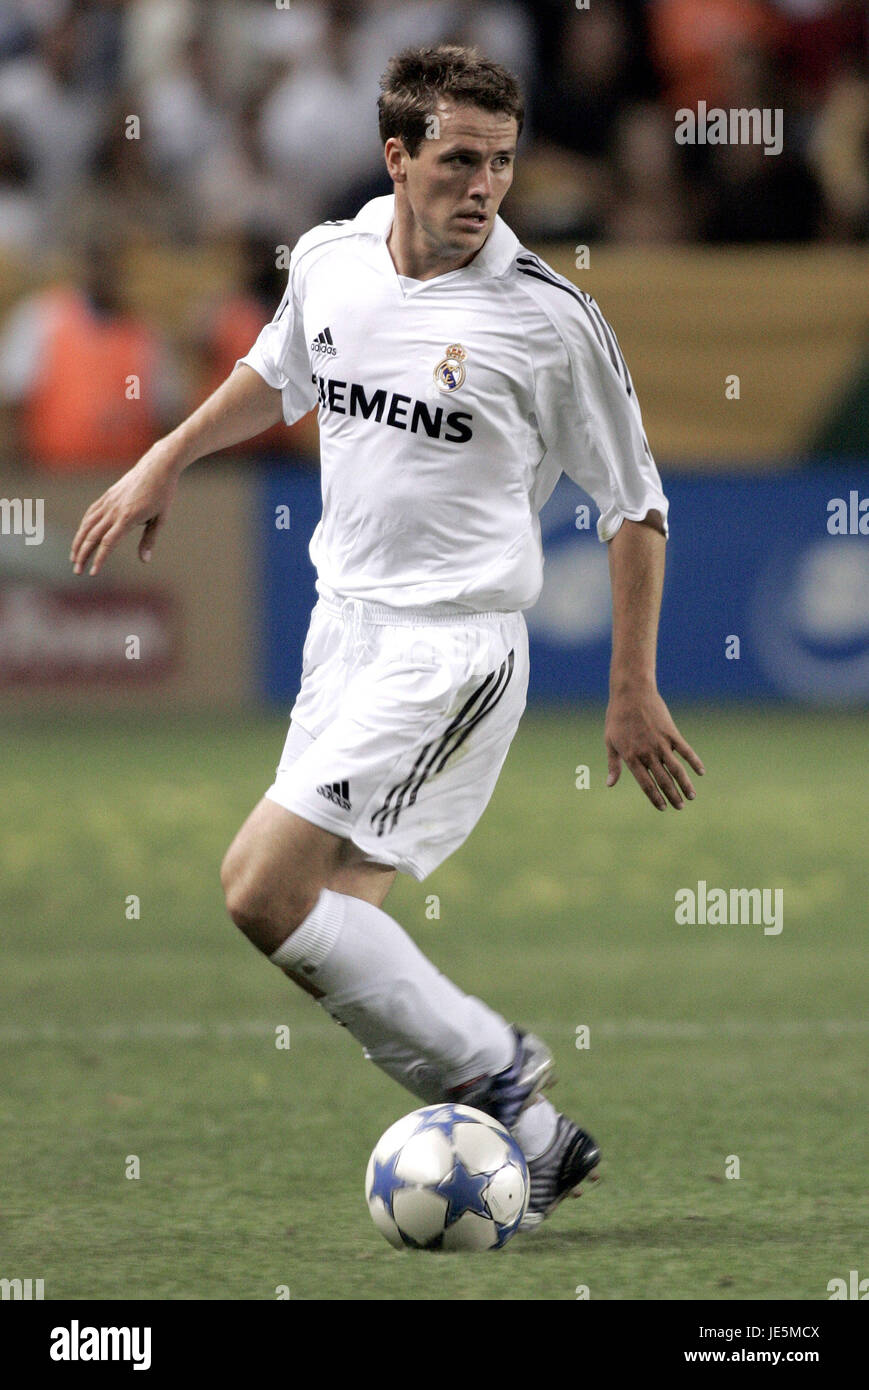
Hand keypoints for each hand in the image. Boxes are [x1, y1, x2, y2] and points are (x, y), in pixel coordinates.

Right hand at [70, 439, 182, 575]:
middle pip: (92, 536)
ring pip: (87, 525)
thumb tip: (144, 560)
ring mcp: (109, 502)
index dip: (99, 559)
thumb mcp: (161, 519)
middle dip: (83, 555)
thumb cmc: (163, 494)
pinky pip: (91, 513)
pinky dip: (83, 526)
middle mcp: (114, 510)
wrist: (158, 466)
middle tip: (77, 571)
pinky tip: (81, 536)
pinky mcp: (107, 496)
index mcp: (128, 518)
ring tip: (74, 557)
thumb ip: (149, 540)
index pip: (108, 543)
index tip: (93, 573)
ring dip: (78, 542)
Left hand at [605, 687, 704, 809]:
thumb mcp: (610, 741)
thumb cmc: (617, 717)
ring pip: (676, 769)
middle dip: (672, 796)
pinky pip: (686, 751)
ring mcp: (661, 743)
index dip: (655, 798)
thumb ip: (613, 764)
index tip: (662, 808)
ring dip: (685, 785)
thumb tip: (610, 784)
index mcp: (631, 757)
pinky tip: (701, 772)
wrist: (631, 693)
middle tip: (680, 807)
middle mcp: (647, 753)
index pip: (646, 784)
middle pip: (663, 780)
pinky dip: (694, 762)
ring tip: (691, 797)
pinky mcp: (671, 733)